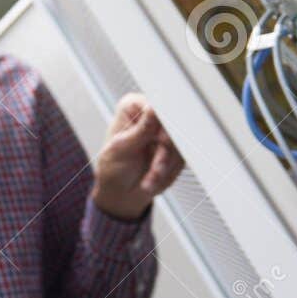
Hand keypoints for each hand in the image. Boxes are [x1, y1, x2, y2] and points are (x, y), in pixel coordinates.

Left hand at [91, 93, 184, 221]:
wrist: (122, 193)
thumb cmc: (113, 168)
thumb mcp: (122, 149)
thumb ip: (141, 129)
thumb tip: (153, 108)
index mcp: (134, 107)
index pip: (156, 104)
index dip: (163, 122)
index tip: (163, 138)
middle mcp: (152, 115)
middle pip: (173, 124)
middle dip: (165, 151)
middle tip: (156, 168)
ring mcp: (166, 131)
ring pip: (180, 143)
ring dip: (166, 165)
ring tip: (150, 178)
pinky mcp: (177, 148)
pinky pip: (183, 157)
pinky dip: (170, 171)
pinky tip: (155, 179)